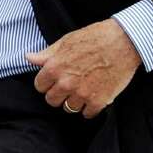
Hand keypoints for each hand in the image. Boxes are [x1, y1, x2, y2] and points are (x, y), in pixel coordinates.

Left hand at [27, 19, 141, 118]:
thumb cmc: (93, 38)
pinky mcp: (99, 101)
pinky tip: (93, 98)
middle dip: (57, 94)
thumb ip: (46, 54)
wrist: (123, 42)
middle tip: (67, 87)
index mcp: (54, 68)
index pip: (39, 86)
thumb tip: (29, 58)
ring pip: (68, 108)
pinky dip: (89, 109)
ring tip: (81, 91)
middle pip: (52, 100)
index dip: (46, 83)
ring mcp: (82, 94)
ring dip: (73, 101)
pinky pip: (87, 114)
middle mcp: (66, 83)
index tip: (53, 81)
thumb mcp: (65, 42)